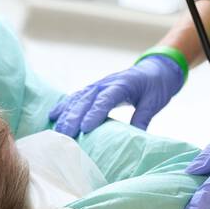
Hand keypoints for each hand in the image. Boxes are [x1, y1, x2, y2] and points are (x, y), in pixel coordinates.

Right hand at [50, 55, 184, 137]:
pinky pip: (76, 97)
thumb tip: (134, 139)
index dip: (94, 114)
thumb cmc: (156, 86)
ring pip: (77, 99)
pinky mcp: (94, 90)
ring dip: (65, 114)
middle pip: (86, 100)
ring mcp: (97, 85)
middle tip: (64, 135)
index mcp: (122, 85)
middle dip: (73, 117)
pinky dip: (64, 106)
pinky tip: (53, 116)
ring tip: (56, 130)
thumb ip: (143, 118)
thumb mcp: (154, 102)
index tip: (85, 128)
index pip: (105, 100)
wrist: (156, 69)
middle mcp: (105, 83)